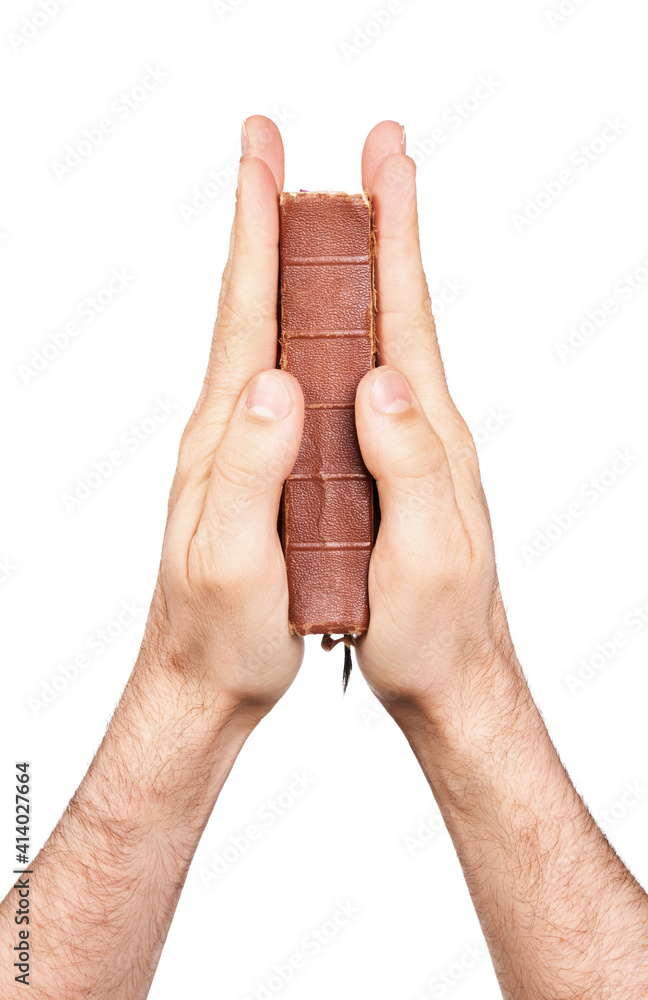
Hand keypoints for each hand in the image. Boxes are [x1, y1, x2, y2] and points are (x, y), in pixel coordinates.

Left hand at [145, 116, 303, 719]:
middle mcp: (231, 428)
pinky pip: (290, 384)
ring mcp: (247, 447)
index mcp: (226, 437)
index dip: (257, 235)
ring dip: (288, 269)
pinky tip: (318, 326)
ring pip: (272, 339)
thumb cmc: (220, 630)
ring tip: (305, 214)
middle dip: (268, 222)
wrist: (205, 678)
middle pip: (254, 307)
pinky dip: (305, 334)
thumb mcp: (230, 559)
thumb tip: (276, 384)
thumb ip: (248, 473)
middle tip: (276, 151)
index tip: (264, 162)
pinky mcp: (267, 473)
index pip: (244, 316)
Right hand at [354, 123, 516, 717]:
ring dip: (359, 269)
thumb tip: (382, 380)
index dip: (394, 234)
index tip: (385, 161)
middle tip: (372, 149)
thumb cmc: (436, 629)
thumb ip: (411, 467)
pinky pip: (359, 385)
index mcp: (429, 433)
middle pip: (394, 305)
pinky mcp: (382, 471)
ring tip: (343, 212)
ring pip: (375, 338)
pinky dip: (341, 336)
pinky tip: (326, 327)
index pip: (407, 314)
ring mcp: (402, 444)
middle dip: (381, 221)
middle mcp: (421, 424)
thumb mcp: (429, 556)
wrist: (448, 677)